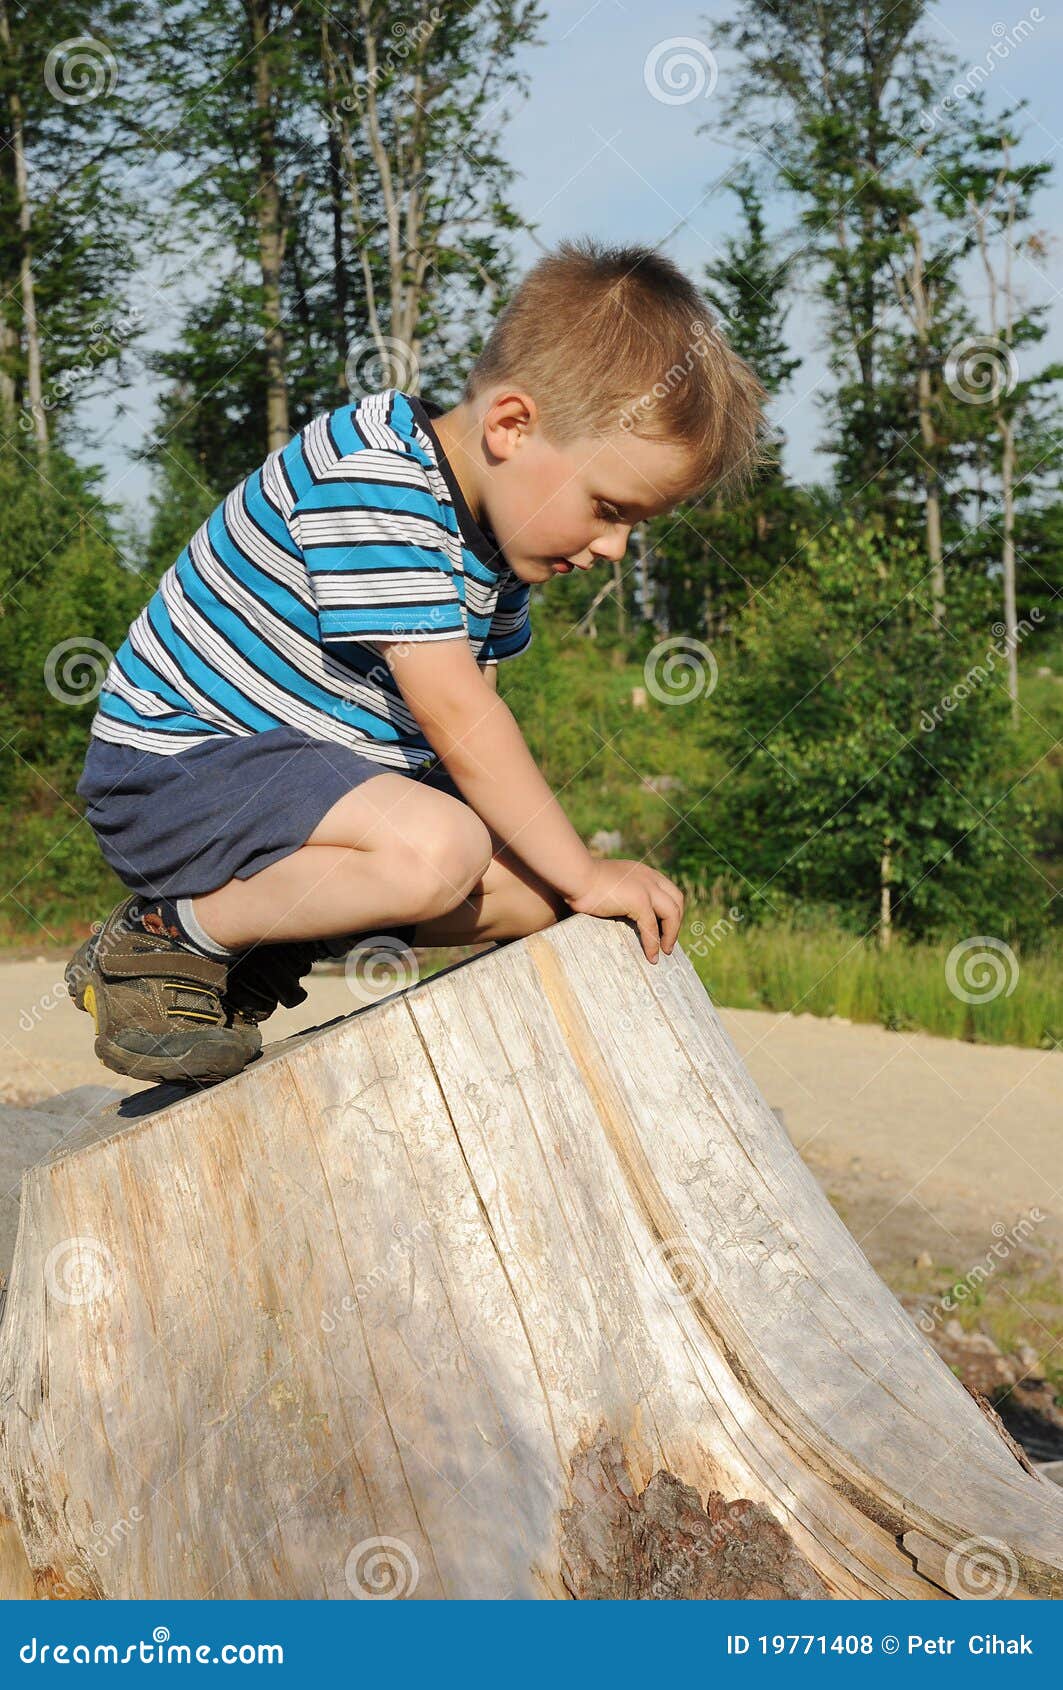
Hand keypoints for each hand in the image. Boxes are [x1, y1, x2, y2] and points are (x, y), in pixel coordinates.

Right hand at [564, 859, 684, 962]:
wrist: (575, 876)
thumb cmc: (582, 882)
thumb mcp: (609, 883)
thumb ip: (620, 892)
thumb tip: (618, 910)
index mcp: (643, 872)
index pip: (668, 890)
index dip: (671, 909)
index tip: (666, 927)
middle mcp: (649, 877)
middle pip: (677, 900)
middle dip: (676, 923)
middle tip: (668, 943)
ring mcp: (646, 888)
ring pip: (672, 914)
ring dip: (670, 935)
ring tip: (664, 952)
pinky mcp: (639, 901)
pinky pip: (652, 927)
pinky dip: (653, 944)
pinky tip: (651, 957)